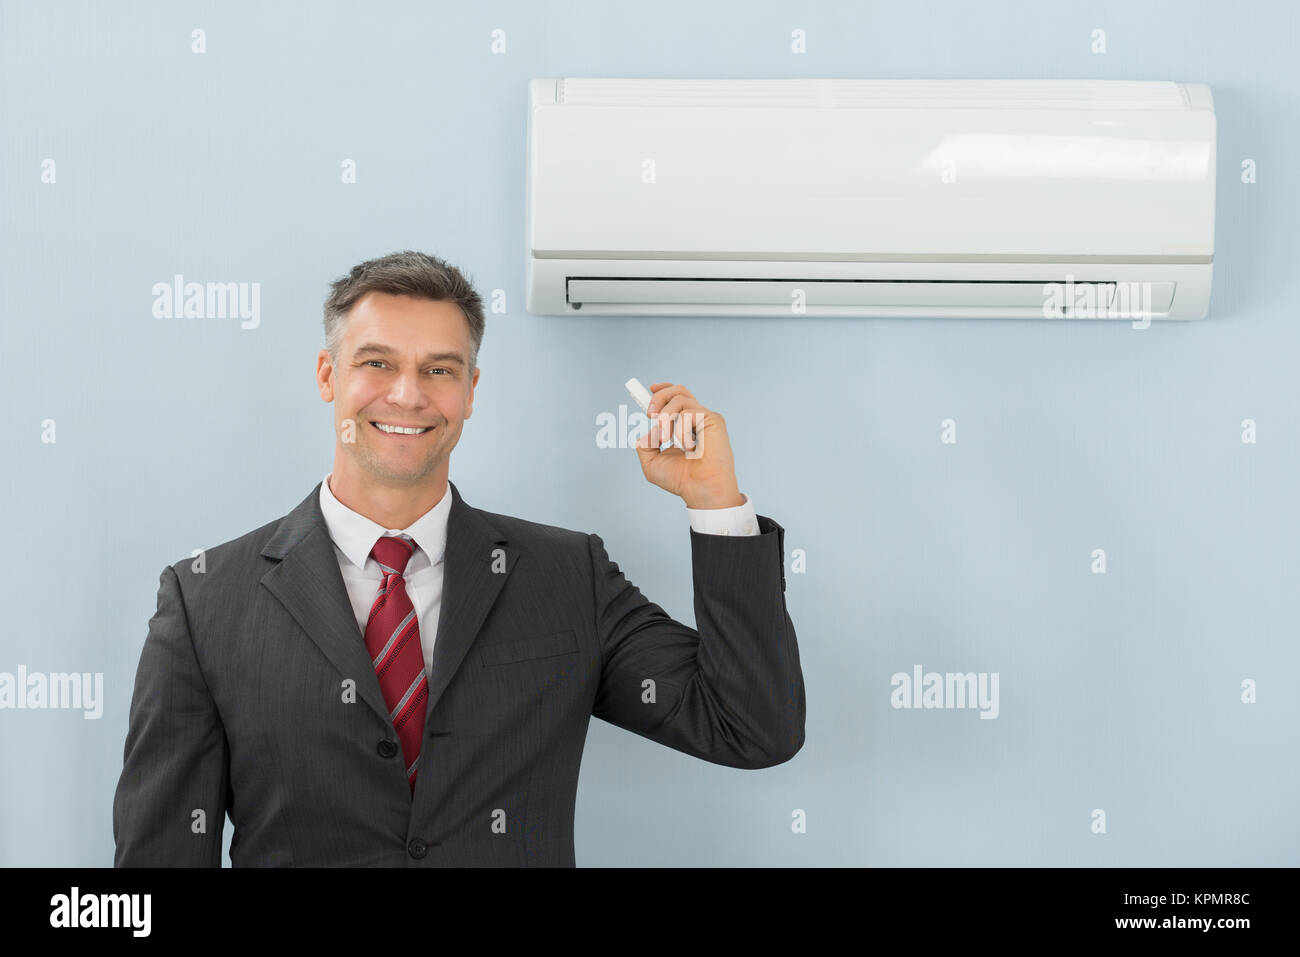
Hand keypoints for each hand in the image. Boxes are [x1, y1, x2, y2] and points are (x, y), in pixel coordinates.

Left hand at [633, 382, 744, 508]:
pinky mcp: (713, 420)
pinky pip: (688, 412)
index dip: (663, 390)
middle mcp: (695, 420)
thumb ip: (644, 445)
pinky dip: (680, 430)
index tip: (650, 389)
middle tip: (650, 414)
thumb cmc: (681, 480)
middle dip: (659, 397)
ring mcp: (705, 418)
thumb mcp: (652, 463)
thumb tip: (649, 431)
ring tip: (665, 438)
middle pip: (678, 390)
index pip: (676, 398)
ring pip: (680, 397)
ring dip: (665, 417)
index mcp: (684, 426)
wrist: (700, 489)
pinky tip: (688, 447)